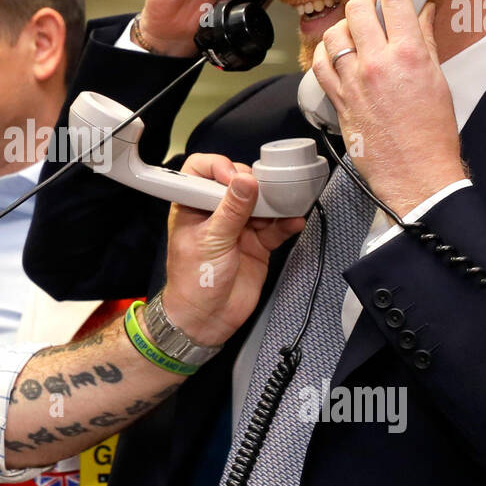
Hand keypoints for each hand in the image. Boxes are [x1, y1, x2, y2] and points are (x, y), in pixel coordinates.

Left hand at [160, 155, 304, 346]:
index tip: (234, 177)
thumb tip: (245, 181)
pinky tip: (293, 221)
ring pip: (260, 203)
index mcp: (193, 206)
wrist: (206, 319)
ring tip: (284, 203)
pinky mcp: (257, 244)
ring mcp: (238, 228)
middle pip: (237, 182)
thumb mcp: (211, 240)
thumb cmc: (192, 282)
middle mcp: (215, 212)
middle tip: (262, 192)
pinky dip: (286, 223)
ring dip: (274, 202)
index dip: (218, 166)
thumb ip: (231, 210)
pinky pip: (275, 227)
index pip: (200, 170)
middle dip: (253, 184)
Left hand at [310, 0, 467, 215]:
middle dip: (364, 0)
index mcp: (410, 54)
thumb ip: (425, 40)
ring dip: (344, 27)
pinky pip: (320, 64)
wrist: (416, 174)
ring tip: (357, 35)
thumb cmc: (432, 133)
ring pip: (335, 33)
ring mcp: (353, 81)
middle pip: (358, 8)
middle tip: (373, 6)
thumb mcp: (438, 79)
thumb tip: (422, 12)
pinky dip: (326, 54)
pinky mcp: (338, 100)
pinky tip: (338, 57)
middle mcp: (378, 63)